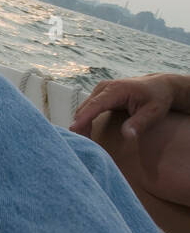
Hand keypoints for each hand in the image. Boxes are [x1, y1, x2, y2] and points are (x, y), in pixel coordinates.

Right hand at [70, 74, 187, 139]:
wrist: (159, 86)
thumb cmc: (157, 97)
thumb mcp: (153, 112)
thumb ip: (139, 123)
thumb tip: (127, 136)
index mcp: (116, 90)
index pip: (95, 105)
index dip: (83, 118)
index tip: (73, 130)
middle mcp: (104, 88)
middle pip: (84, 108)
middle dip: (80, 127)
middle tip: (81, 147)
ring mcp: (100, 90)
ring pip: (83, 109)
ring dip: (81, 125)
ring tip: (85, 143)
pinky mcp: (99, 95)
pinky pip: (87, 109)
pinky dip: (85, 121)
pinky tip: (88, 135)